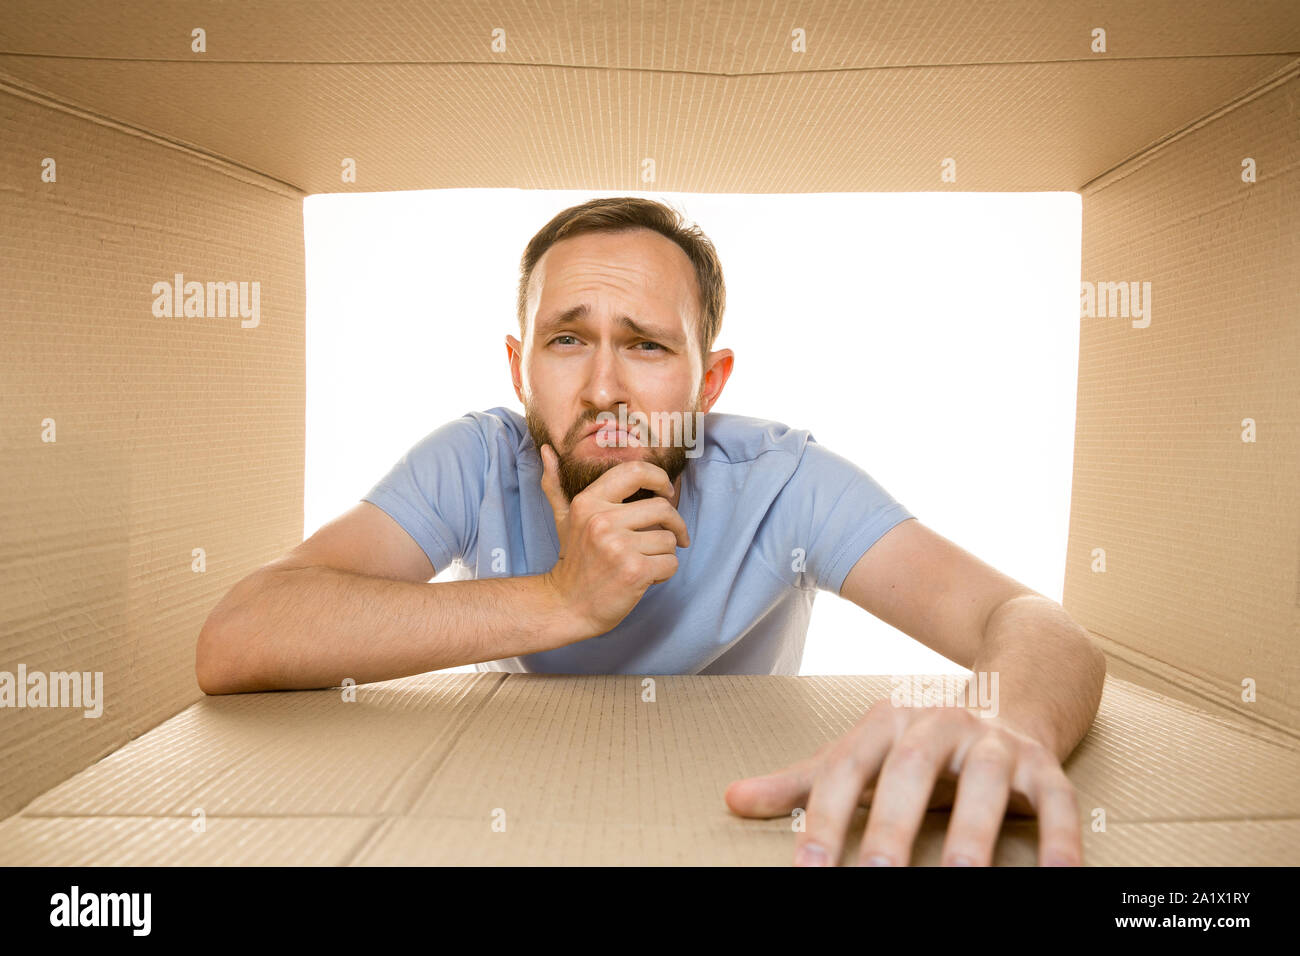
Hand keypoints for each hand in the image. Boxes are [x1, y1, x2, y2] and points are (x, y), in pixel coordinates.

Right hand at [538, 444, 689, 638]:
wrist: (567, 605)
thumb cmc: (574, 560)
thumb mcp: (564, 519)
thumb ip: (556, 485)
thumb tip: (546, 450)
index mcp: (589, 502)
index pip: (636, 471)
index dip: (660, 479)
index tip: (666, 494)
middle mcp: (602, 521)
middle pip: (663, 508)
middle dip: (674, 524)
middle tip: (672, 536)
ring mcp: (618, 547)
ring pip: (670, 538)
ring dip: (665, 553)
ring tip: (645, 560)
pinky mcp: (635, 571)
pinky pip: (671, 562)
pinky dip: (665, 572)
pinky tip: (647, 577)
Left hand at [723, 701, 1082, 865]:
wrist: (1011, 694)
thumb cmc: (919, 746)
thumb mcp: (862, 756)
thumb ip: (803, 783)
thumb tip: (731, 800)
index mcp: (886, 725)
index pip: (845, 770)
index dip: (823, 818)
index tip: (808, 870)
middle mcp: (938, 726)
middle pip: (910, 771)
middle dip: (893, 825)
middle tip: (877, 877)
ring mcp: (994, 744)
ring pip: (983, 784)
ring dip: (973, 835)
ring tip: (962, 882)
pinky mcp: (1043, 765)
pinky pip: (1056, 802)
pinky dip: (1061, 840)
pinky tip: (1060, 879)